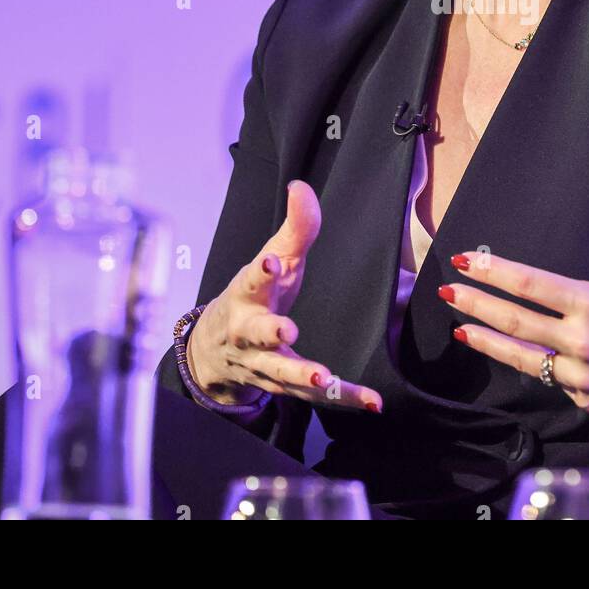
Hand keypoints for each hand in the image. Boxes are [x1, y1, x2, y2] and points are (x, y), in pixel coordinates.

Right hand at [187, 180, 382, 412]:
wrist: (215, 350)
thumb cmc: (254, 295)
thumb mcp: (273, 258)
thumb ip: (294, 227)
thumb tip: (302, 186)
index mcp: (248, 295)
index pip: (251, 281)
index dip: (260, 272)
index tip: (269, 263)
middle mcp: (249, 333)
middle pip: (257, 335)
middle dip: (270, 333)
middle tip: (286, 330)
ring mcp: (263, 364)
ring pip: (282, 374)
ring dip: (303, 377)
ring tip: (324, 378)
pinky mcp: (282, 387)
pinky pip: (312, 396)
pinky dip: (342, 399)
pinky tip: (372, 403)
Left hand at [440, 185, 588, 441]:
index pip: (532, 285)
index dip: (495, 272)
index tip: (467, 261)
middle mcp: (585, 343)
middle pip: (516, 322)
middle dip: (477, 304)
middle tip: (447, 291)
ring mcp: (584, 378)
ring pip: (524, 359)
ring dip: (490, 341)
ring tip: (462, 326)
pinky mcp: (588, 401)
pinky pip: (551, 380)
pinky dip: (530, 364)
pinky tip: (513, 350)